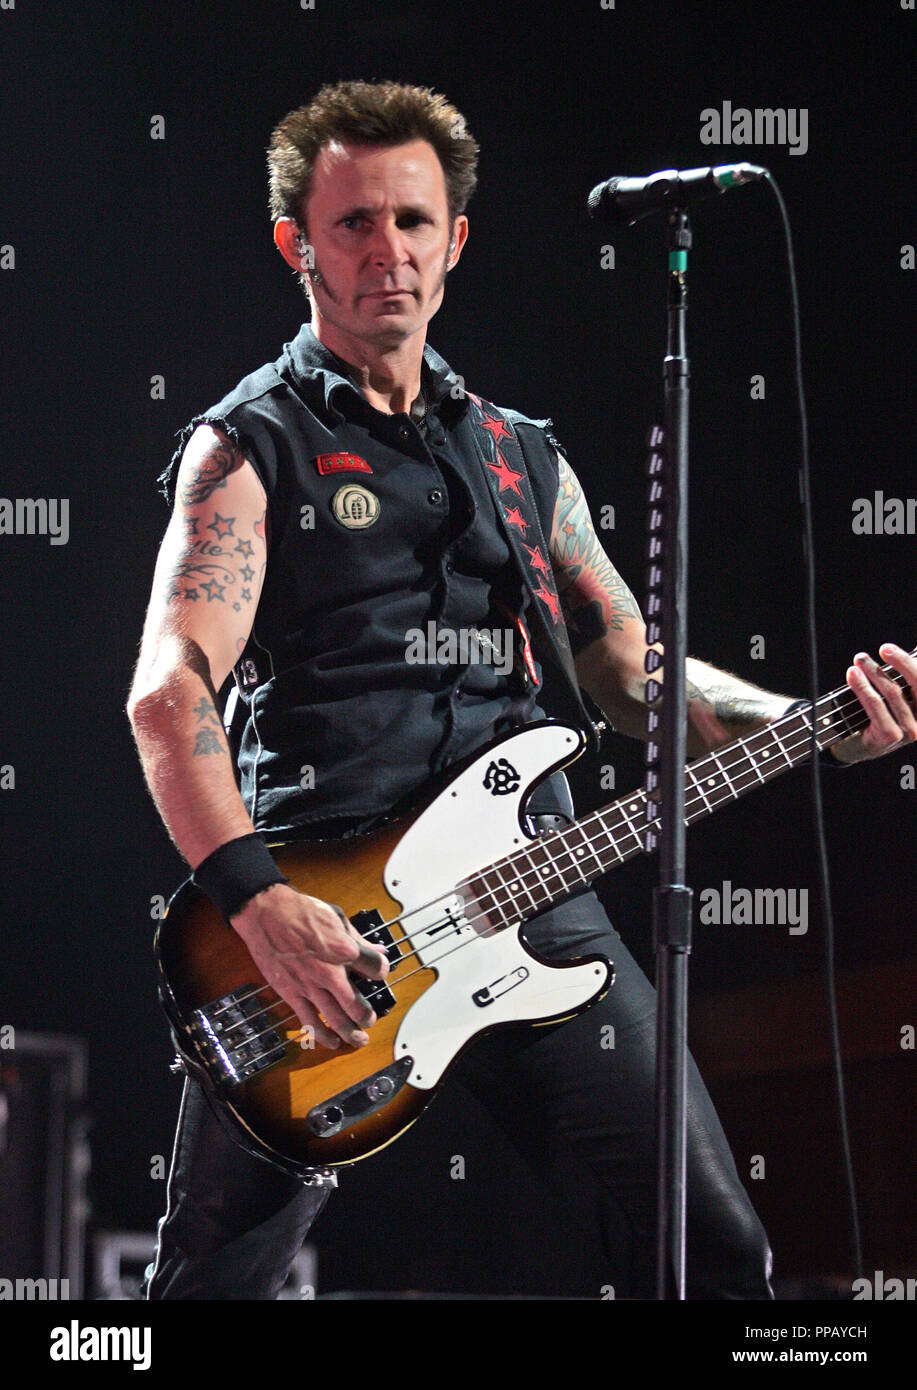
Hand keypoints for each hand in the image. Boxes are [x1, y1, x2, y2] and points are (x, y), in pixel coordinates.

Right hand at [230, 882, 388, 1048]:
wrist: (266, 914)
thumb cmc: (300, 911)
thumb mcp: (336, 917)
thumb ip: (358, 938)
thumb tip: (377, 948)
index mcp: (345, 950)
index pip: (376, 969)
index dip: (381, 971)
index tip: (379, 972)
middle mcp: (330, 972)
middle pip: (358, 1006)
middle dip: (367, 1016)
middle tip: (370, 1020)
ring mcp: (311, 986)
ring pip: (336, 1019)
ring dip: (351, 1033)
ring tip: (359, 1039)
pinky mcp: (292, 993)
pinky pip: (309, 1021)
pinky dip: (322, 1035)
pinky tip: (332, 1042)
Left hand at [832, 643, 916, 763]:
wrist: (854, 747)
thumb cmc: (875, 716)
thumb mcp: (893, 696)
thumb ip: (901, 679)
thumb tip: (896, 653)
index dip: (909, 661)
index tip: (890, 648)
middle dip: (900, 662)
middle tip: (883, 649)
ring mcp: (909, 730)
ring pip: (892, 692)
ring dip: (874, 672)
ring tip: (860, 661)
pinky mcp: (891, 736)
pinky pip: (876, 705)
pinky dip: (863, 687)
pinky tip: (853, 675)